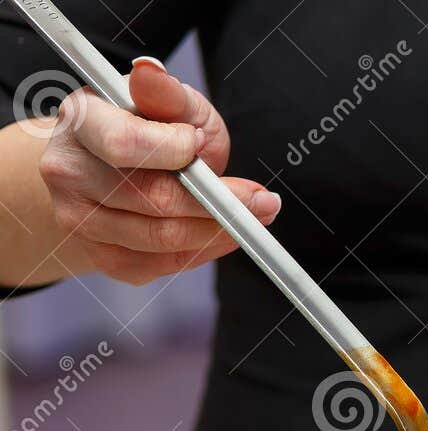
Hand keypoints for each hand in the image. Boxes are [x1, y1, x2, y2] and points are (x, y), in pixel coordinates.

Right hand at [39, 56, 278, 285]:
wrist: (105, 171)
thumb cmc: (144, 130)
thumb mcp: (165, 102)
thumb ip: (167, 93)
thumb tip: (151, 73)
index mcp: (81, 123)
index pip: (125, 145)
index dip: (176, 151)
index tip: (202, 146)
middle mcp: (69, 173)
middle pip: (154, 201)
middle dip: (220, 203)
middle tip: (263, 201)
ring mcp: (80, 220)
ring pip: (165, 240)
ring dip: (220, 232)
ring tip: (252, 216)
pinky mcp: (103, 257)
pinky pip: (163, 265)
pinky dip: (203, 251)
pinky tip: (220, 234)